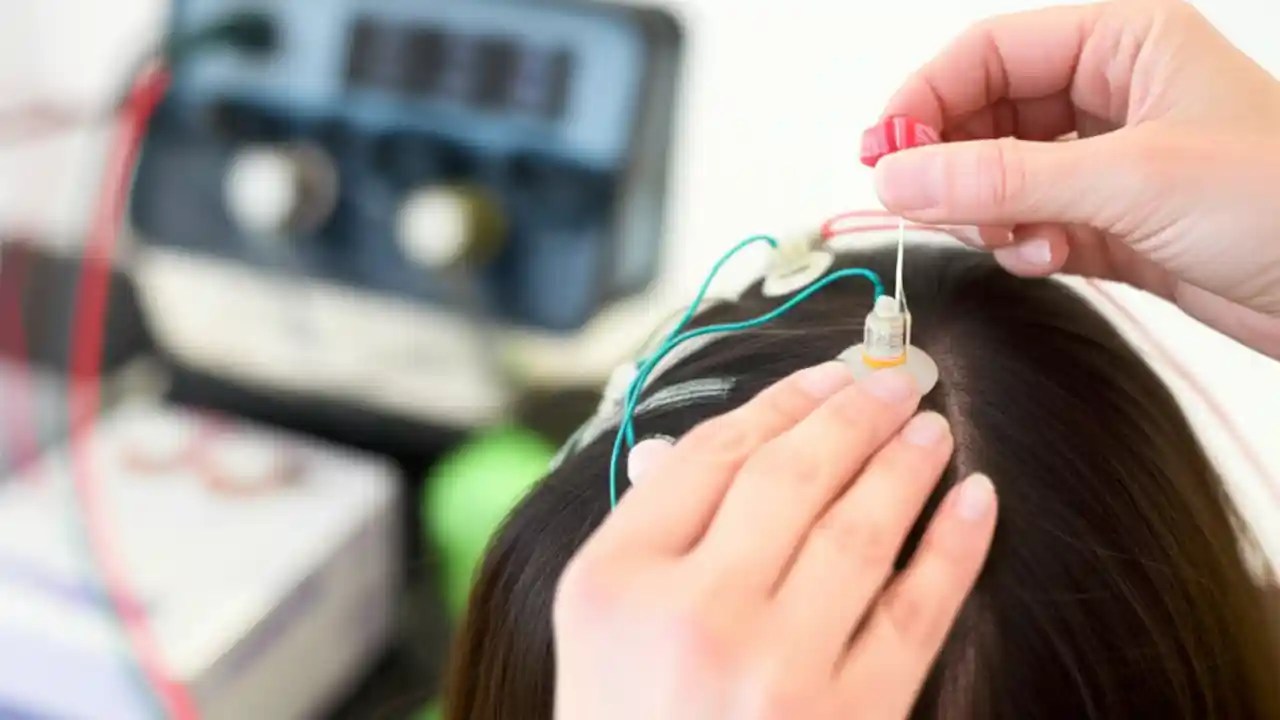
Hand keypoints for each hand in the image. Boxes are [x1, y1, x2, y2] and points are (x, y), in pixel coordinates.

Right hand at [551, 363, 997, 719]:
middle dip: (852, 411)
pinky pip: (918, 611)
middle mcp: (693, 615)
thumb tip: (707, 446)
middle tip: (894, 378)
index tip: (824, 374)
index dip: (781, 401)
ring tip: (931, 426)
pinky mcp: (853, 717)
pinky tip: (976, 500)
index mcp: (617, 582)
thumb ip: (645, 534)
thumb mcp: (596, 633)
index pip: (713, 457)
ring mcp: (776, 668)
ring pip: (860, 528)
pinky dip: (955, 547)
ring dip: (905, 463)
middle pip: (790, 476)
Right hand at [873, 0, 1279, 357]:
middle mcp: (1112, 94)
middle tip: (923, 206)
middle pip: (987, 114)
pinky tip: (1052, 260)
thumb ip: (1003, 180)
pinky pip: (1031, 224)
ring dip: (991, 214)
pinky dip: (1025, 246)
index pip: (992, 52)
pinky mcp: (1112, 222)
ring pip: (1002, 176)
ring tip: (1016, 241)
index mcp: (1124, 43)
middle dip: (954, 164)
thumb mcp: (1130, 179)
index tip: (884, 152)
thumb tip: (897, 177)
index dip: (928, 97)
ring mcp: (1110, 161)